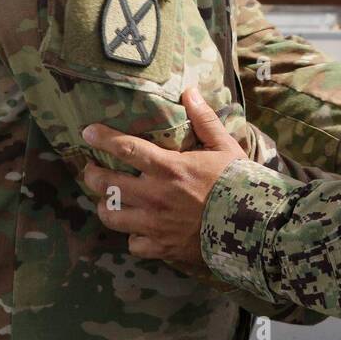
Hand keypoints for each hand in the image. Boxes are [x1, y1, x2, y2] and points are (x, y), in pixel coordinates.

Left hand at [82, 88, 243, 263]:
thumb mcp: (225, 146)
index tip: (87, 132)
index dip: (103, 139)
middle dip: (93, 175)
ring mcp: (155, 224)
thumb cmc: (239, 182)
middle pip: (108, 184)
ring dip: (106, 206)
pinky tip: (137, 231)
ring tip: (106, 201)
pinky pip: (133, 244)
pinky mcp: (162, 247)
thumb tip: (190, 92)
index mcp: (169, 168)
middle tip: (92, 170)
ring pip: (112, 216)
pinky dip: (133, 237)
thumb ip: (204, 120)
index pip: (126, 148)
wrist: (253, 226)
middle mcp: (155, 196)